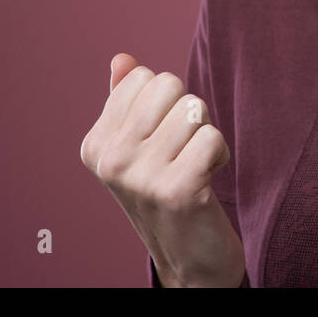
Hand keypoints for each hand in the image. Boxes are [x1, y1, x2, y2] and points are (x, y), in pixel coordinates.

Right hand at [80, 53, 244, 286]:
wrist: (190, 258)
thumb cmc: (167, 190)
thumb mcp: (140, 146)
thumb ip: (128, 101)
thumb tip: (121, 58)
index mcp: (97, 144)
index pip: (143, 76)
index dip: (165, 103)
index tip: (162, 140)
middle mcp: (111, 160)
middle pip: (170, 85)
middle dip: (187, 113)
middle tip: (181, 153)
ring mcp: (140, 177)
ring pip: (195, 109)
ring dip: (205, 136)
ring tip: (193, 168)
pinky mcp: (177, 190)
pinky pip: (213, 137)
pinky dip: (220, 156)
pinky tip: (206, 182)